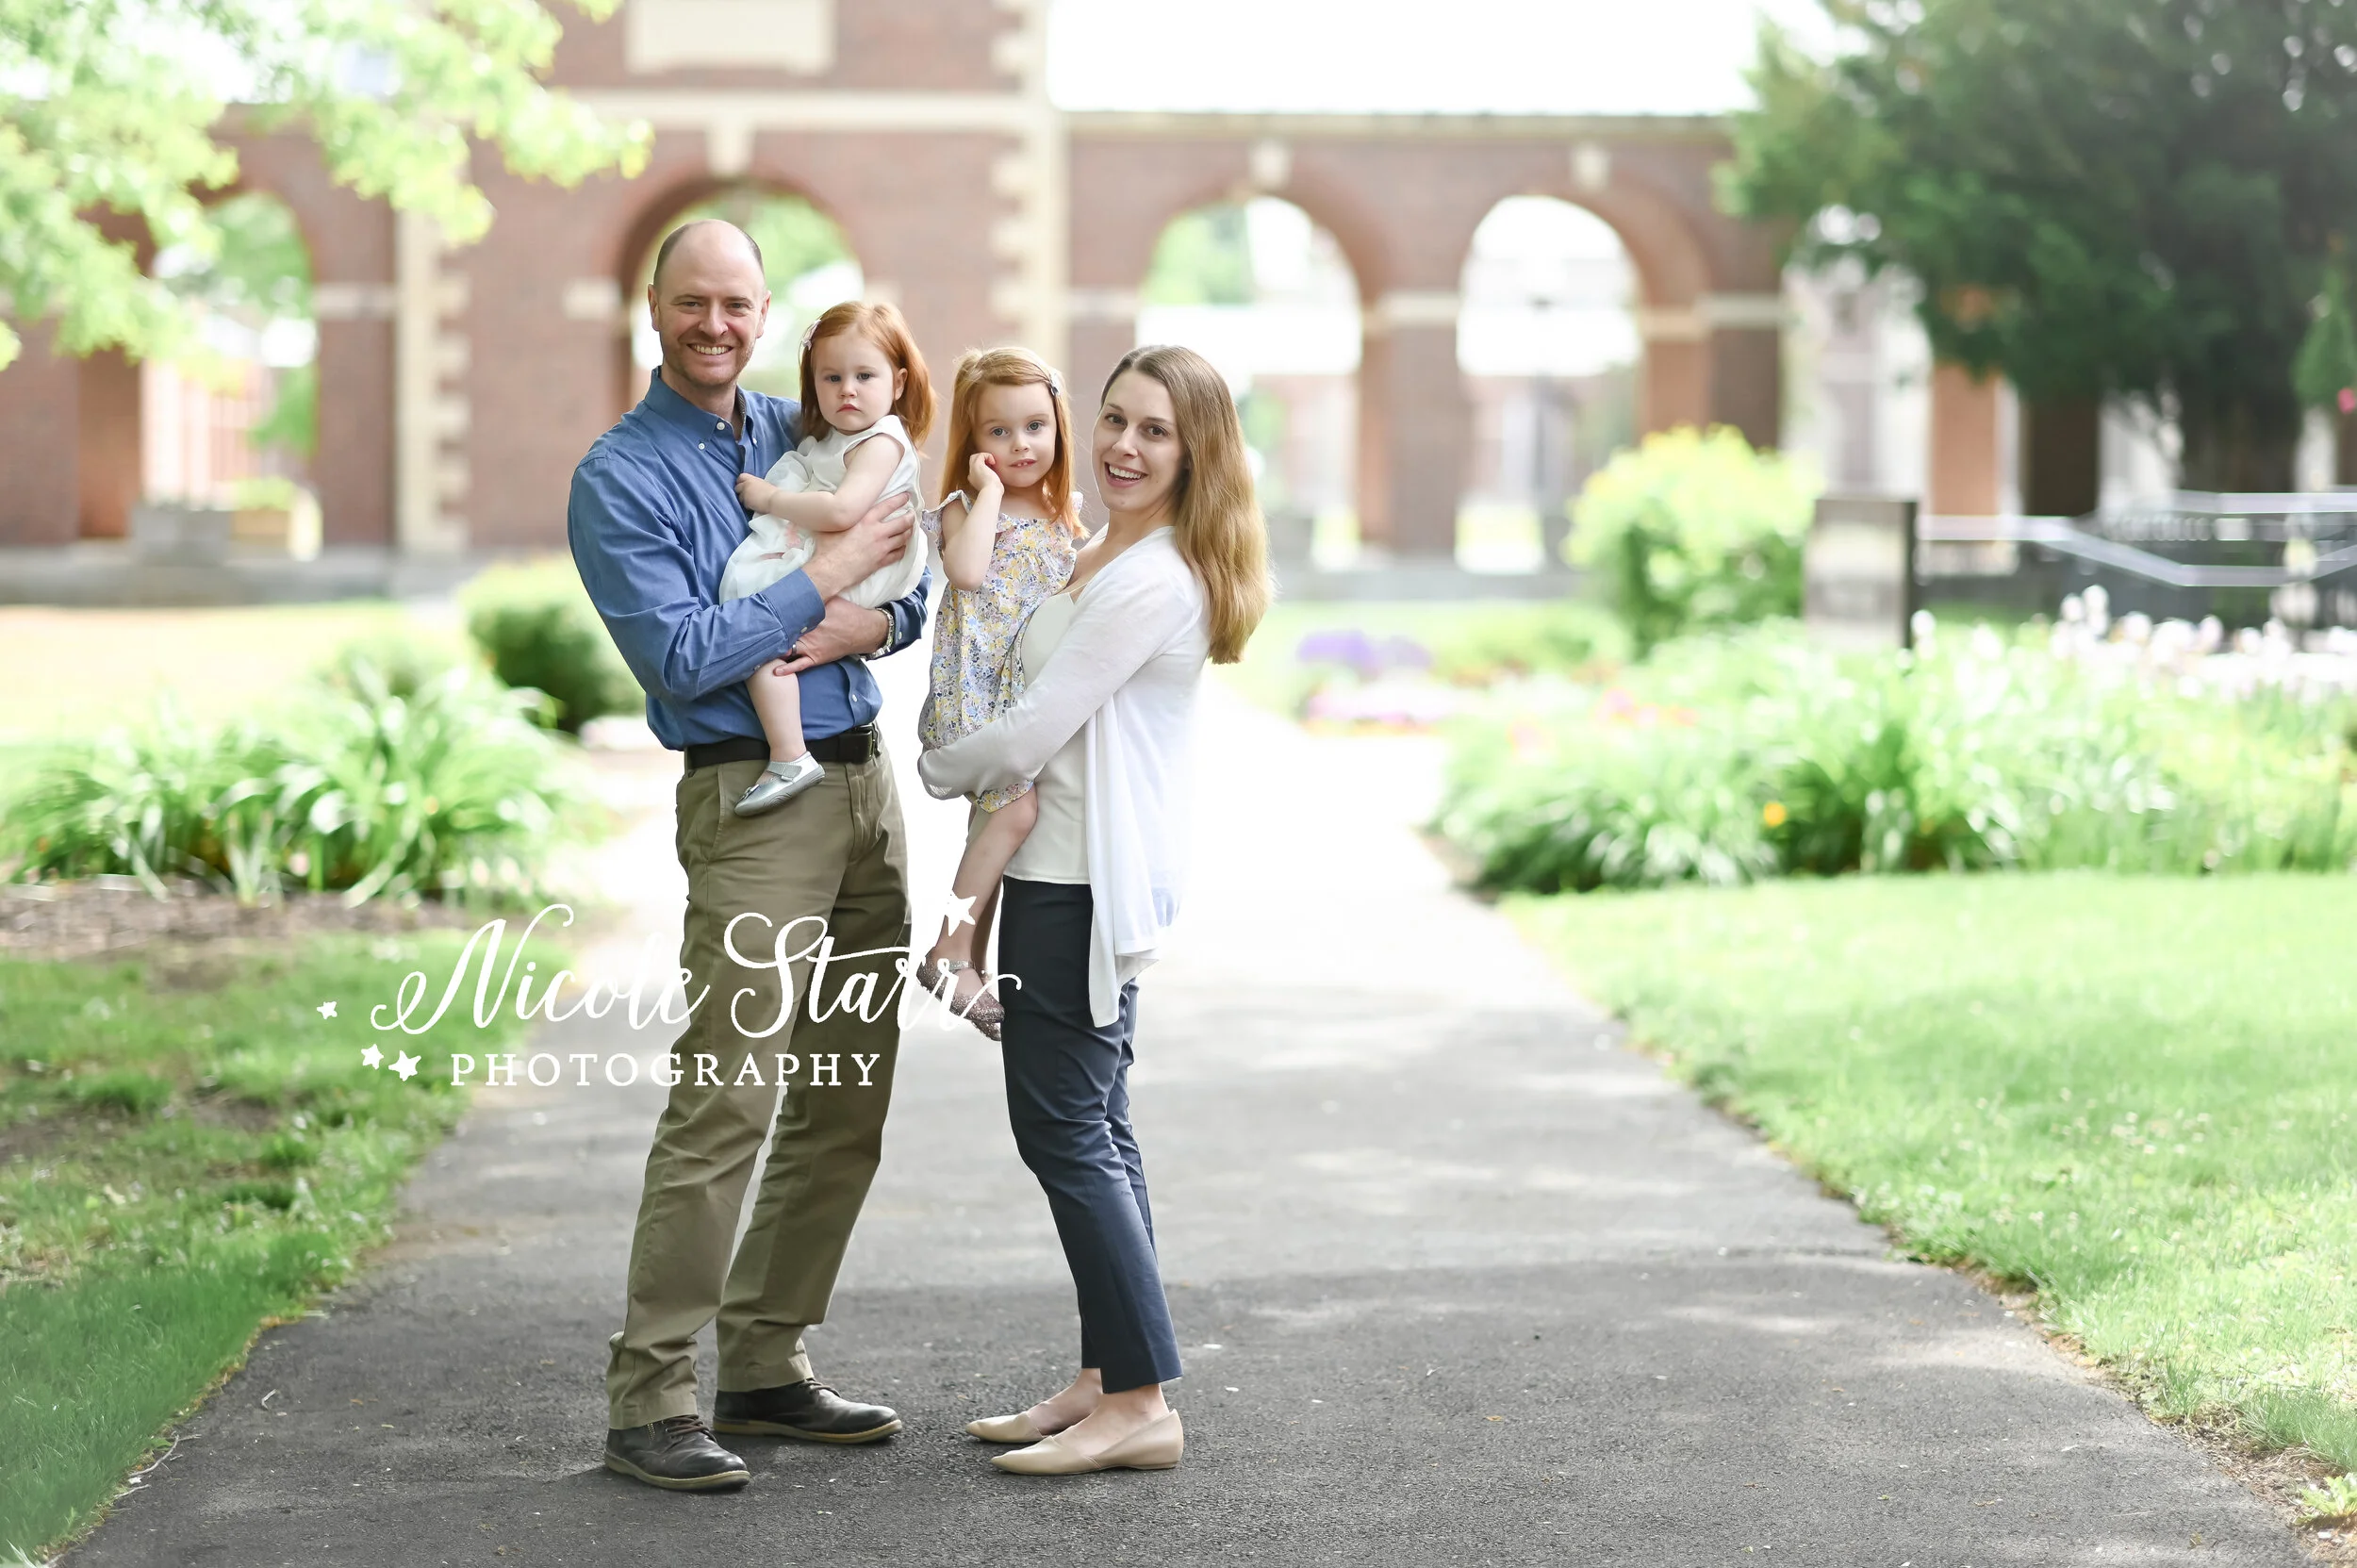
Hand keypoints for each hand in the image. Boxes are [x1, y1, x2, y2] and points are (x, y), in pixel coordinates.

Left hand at [735, 472, 778, 512]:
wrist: (774, 500)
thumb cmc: (772, 492)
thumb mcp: (763, 484)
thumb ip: (755, 484)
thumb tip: (752, 488)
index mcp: (752, 479)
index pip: (741, 477)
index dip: (740, 482)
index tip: (743, 486)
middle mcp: (746, 485)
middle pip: (737, 488)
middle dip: (740, 491)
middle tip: (746, 495)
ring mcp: (745, 493)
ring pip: (740, 497)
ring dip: (744, 499)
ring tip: (752, 502)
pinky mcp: (746, 502)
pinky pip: (744, 504)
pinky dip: (748, 505)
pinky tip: (755, 506)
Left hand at [770, 597, 892, 675]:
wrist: (864, 631)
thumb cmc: (847, 612)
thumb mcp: (831, 598)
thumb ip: (814, 595)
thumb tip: (798, 585)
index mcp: (810, 617)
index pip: (785, 618)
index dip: (772, 619)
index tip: (759, 618)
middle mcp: (808, 634)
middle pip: (783, 635)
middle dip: (770, 635)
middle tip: (754, 635)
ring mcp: (811, 648)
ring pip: (788, 651)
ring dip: (774, 651)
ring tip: (759, 651)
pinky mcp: (816, 658)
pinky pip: (799, 666)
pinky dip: (787, 669)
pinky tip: (775, 671)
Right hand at [802, 491, 913, 599]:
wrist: (831, 570)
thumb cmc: (828, 548)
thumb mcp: (834, 525)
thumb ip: (842, 517)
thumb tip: (838, 510)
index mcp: (866, 520)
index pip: (888, 506)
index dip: (899, 500)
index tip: (906, 497)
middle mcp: (877, 532)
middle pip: (902, 522)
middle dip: (910, 517)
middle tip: (912, 514)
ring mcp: (882, 548)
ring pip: (903, 538)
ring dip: (909, 533)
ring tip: (910, 529)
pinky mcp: (881, 561)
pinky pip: (898, 554)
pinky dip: (902, 550)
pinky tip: (903, 548)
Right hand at [968, 451, 1001, 494]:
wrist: (991, 491)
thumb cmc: (994, 491)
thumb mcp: (991, 485)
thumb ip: (990, 480)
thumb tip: (995, 476)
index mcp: (973, 480)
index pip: (975, 469)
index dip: (984, 466)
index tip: (992, 470)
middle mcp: (971, 474)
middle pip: (973, 461)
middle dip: (982, 460)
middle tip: (991, 465)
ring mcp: (973, 469)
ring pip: (975, 456)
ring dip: (985, 457)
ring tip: (992, 463)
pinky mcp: (977, 464)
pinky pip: (981, 454)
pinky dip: (988, 456)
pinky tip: (993, 462)